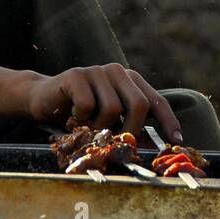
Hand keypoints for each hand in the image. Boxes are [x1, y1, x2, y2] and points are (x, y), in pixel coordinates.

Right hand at [26, 63, 182, 142]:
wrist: (43, 99)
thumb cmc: (79, 114)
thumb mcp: (107, 118)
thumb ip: (126, 124)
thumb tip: (148, 147)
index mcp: (130, 80)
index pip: (155, 101)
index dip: (168, 122)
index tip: (176, 141)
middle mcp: (117, 71)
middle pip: (139, 105)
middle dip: (131, 130)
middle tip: (118, 145)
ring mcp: (97, 71)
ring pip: (113, 109)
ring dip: (99, 128)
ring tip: (88, 127)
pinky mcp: (76, 75)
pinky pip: (87, 106)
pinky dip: (80, 119)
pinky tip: (72, 116)